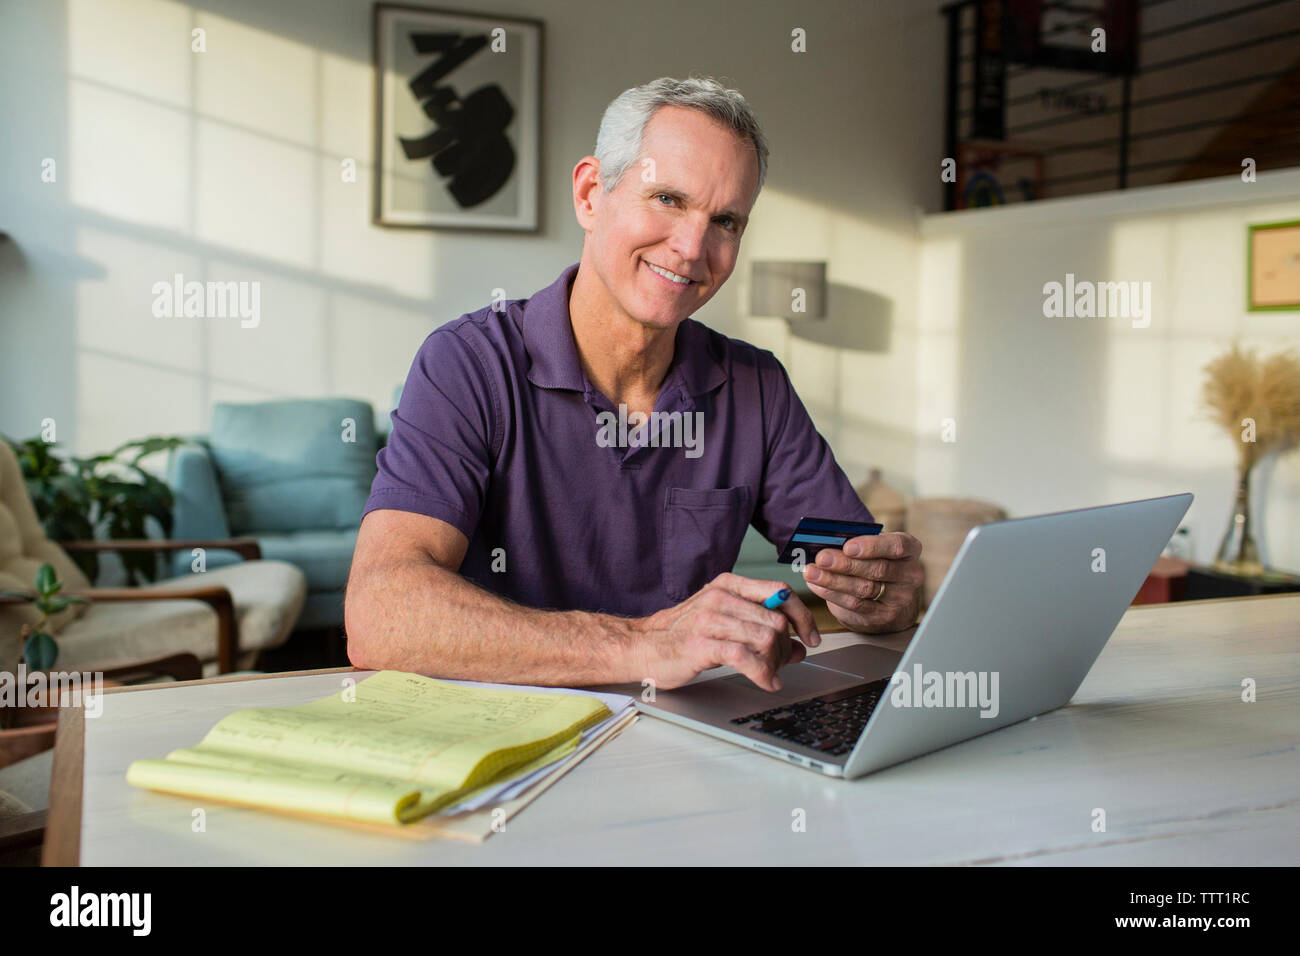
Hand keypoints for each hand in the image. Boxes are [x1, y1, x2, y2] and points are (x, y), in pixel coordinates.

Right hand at [632, 573, 821, 691]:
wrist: (643, 647)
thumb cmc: (683, 636)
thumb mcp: (724, 623)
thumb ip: (760, 629)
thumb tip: (799, 647)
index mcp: (728, 585)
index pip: (779, 592)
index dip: (802, 616)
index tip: (811, 637)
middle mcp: (720, 597)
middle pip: (777, 620)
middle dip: (787, 648)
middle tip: (782, 664)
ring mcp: (710, 619)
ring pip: (766, 638)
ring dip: (776, 663)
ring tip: (770, 674)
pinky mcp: (702, 644)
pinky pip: (746, 658)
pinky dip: (763, 674)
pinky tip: (766, 682)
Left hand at [801, 532, 922, 633]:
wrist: (891, 599)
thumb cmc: (878, 564)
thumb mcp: (874, 550)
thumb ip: (856, 545)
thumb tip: (824, 542)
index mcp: (910, 551)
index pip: (897, 546)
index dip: (872, 546)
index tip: (848, 546)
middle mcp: (910, 575)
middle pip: (878, 569)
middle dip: (846, 564)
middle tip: (822, 558)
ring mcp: (900, 598)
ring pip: (864, 588)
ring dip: (833, 580)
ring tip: (811, 572)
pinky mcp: (884, 616)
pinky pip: (856, 605)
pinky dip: (832, 594)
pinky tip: (817, 586)